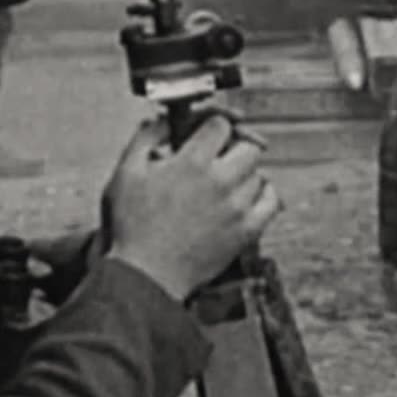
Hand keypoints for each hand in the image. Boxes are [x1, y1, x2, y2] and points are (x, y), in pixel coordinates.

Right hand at [106, 115, 278, 301]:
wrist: (145, 276)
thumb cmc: (132, 227)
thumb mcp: (125, 172)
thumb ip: (146, 137)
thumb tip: (163, 121)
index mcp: (192, 162)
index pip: (221, 124)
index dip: (212, 126)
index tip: (206, 135)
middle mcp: (221, 181)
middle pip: (248, 146)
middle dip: (233, 149)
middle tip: (217, 160)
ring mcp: (237, 208)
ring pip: (259, 174)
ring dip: (243, 175)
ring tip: (223, 185)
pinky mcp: (246, 232)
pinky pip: (271, 202)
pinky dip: (262, 196)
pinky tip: (245, 199)